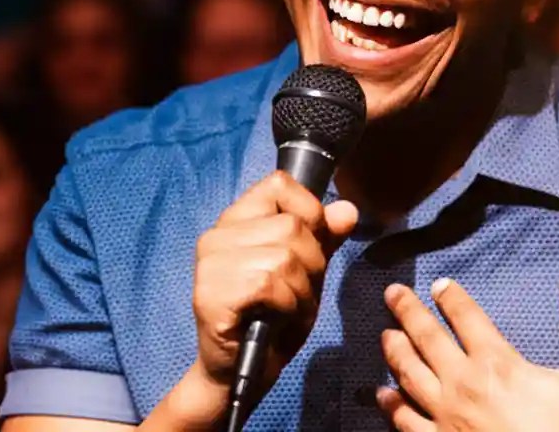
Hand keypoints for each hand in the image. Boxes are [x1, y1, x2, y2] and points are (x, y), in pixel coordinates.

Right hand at [183, 172, 358, 423]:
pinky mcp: (210, 294)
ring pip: (285, 255)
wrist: (241, 374)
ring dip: (302, 290)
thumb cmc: (272, 319)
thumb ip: (324, 238)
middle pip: (292, 224)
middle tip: (298, 292)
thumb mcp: (307, 272)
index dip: (309, 211)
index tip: (311, 246)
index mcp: (236, 220)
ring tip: (288, 308)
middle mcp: (216, 236)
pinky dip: (288, 304)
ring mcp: (210, 265)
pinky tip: (276, 317)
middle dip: (313, 263)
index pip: (279, 183)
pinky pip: (270, 283)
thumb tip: (348, 210)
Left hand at [378, 270, 558, 431]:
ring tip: (385, 334)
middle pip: (426, 338)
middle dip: (407, 311)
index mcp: (497, 363)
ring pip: (409, 375)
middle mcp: (464, 385)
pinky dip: (392, 406)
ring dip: (394, 351)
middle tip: (392, 293)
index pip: (465, 317)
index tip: (439, 283)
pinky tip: (382, 395)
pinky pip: (407, 422)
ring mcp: (447, 417)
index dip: (450, 296)